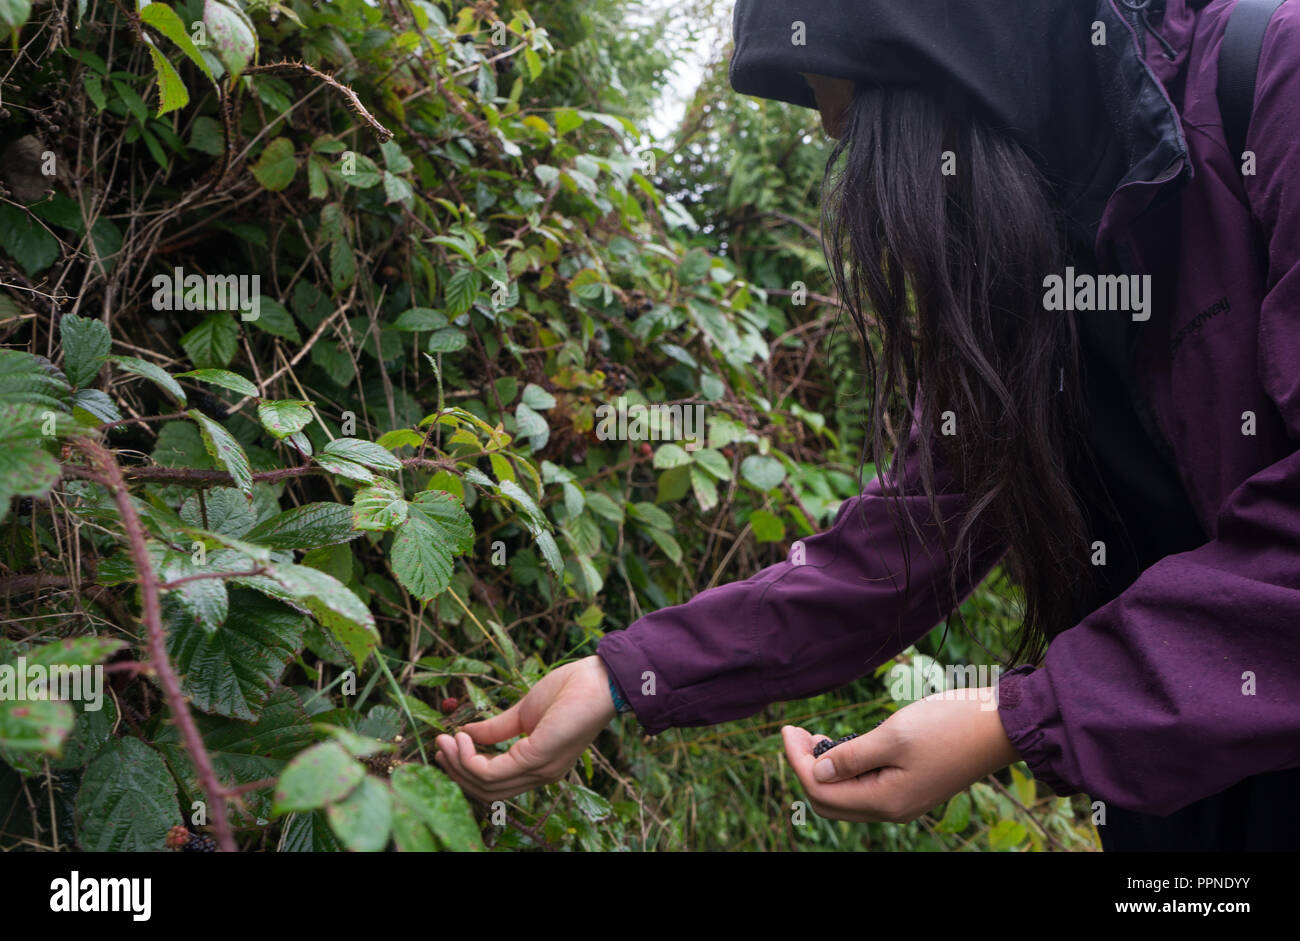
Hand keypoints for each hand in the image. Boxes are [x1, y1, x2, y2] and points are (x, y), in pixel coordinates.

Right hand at [434, 655, 616, 800]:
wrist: (599, 679)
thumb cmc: (570, 690)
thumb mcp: (523, 713)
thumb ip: (495, 729)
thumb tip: (464, 734)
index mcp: (539, 766)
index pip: (496, 784)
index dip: (466, 770)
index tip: (445, 747)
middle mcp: (541, 775)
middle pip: (487, 792)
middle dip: (457, 771)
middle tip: (438, 747)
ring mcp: (541, 770)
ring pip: (487, 785)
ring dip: (459, 765)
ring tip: (445, 742)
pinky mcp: (538, 758)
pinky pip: (494, 771)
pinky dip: (471, 758)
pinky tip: (463, 738)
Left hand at [782, 688, 1020, 822]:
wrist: (1000, 726)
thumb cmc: (948, 726)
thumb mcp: (893, 736)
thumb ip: (851, 757)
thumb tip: (815, 773)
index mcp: (884, 800)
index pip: (820, 792)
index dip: (797, 762)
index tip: (787, 729)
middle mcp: (891, 808)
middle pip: (829, 802)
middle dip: (806, 768)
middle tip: (795, 733)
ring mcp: (903, 800)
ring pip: (847, 795)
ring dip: (824, 768)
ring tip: (812, 736)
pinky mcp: (912, 787)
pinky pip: (866, 787)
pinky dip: (846, 768)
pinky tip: (841, 744)